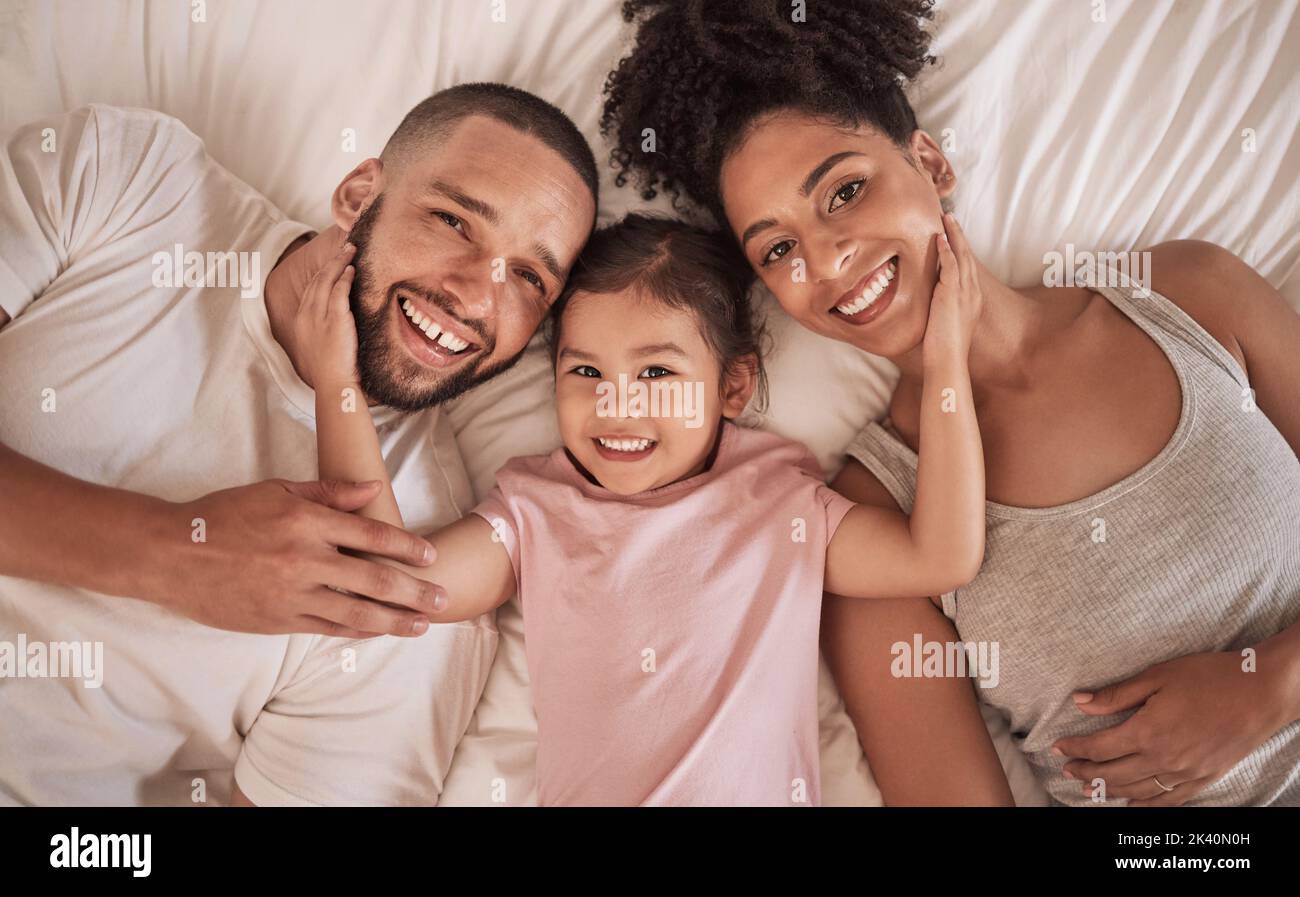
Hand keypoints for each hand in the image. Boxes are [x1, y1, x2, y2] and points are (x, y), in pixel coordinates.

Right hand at [157, 478, 444, 637]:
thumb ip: (329, 492)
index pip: (372, 535)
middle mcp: (305, 561)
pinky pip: (328, 628)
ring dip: (395, 620)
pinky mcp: (278, 621)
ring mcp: (292, 595)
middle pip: (374, 579)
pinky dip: (357, 631)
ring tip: (421, 624)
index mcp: (307, 523)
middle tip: (442, 597)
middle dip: (414, 591)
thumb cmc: (225, 515)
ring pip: (356, 612)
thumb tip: (373, 488)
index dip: (406, 547)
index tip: (430, 556)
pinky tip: (378, 631)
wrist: (173, 555)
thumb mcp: (277, 491)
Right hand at [291, 240, 359, 391]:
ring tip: (351, 250)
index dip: (323, 273)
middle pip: (317, 280)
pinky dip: (345, 277)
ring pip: (326, 280)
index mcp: (300, 320)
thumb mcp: (319, 345)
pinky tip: (352, 269)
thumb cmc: (332, 370)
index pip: (311, 289)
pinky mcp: (334, 320)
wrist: (334, 384)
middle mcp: (305, 315)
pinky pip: (338, 291)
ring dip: (339, 262)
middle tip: (345, 247)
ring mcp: (318, 316)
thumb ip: (324, 328)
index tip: (333, 262)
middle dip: (331, 261)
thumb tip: (336, 319)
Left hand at [922, 213, 982, 362]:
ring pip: (962, 256)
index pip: (966, 267)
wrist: (948, 361)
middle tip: (950, 217)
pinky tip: (940, 237)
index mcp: (971, 299)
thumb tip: (928, 302)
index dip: (960, 248)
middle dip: (959, 235)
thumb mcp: (943, 322)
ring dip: (954, 236)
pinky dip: (946, 251)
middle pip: (967, 256)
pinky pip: (952, 267)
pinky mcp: (953, 295)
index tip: (951, 234)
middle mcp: (972, 293)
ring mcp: (965, 293)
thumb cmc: (943, 349)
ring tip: (946, 218)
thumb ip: (939, 307)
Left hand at [1053, 651, 1291, 805]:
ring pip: (1136, 790)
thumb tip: (1079, 701)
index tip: (1058, 747)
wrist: (1260, 693)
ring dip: (1109, 790)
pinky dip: (1144, 804)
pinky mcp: (1203, 779)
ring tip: (1089, 787)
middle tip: (1067, 769)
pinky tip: (1131, 803)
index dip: (1075, 748)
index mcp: (1147, 732)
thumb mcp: (1157, 677)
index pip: (1099, 747)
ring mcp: (1184, 773)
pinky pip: (1167, 801)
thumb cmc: (1208, 678)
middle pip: (1112, 773)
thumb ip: (1116, 695)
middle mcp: (1163, 759)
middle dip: (1085, 771)